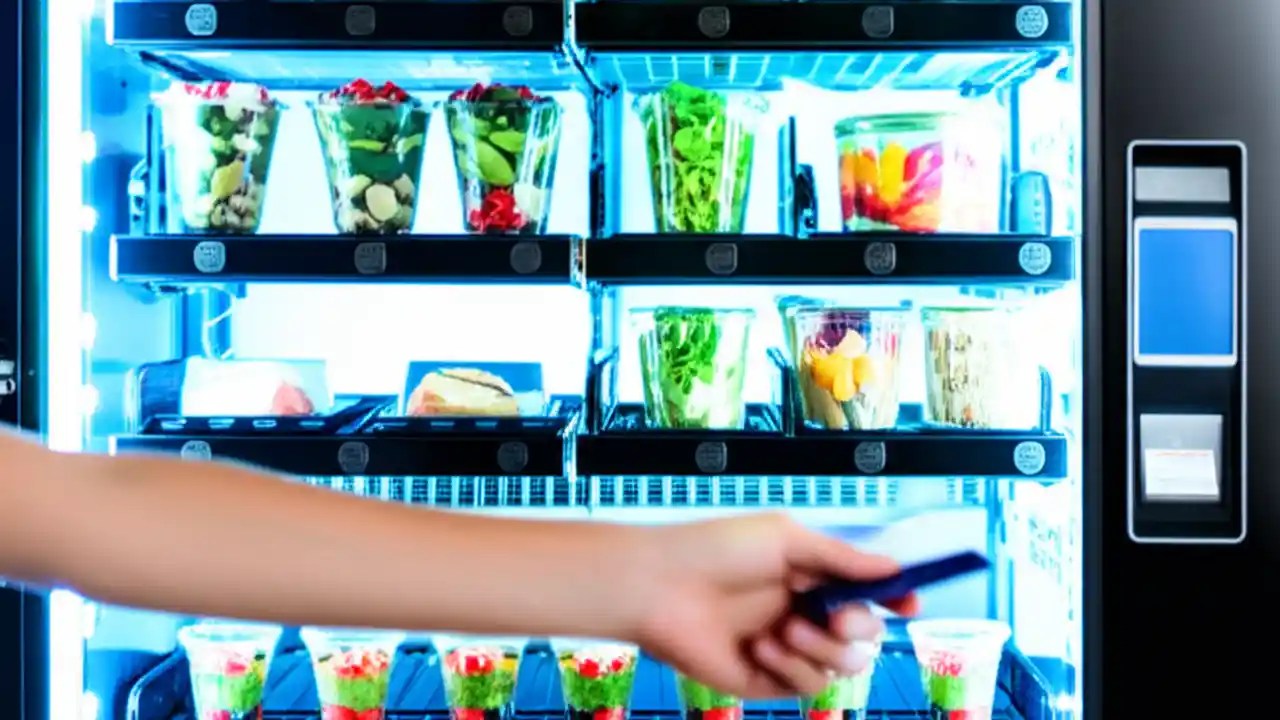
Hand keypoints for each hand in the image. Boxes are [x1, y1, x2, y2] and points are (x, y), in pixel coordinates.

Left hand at [634, 513, 919, 698]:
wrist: (660, 588)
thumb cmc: (716, 551)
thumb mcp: (786, 540)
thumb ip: (842, 559)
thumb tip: (894, 568)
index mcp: (808, 575)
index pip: (866, 591)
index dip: (894, 598)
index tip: (911, 601)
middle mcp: (802, 611)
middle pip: (864, 633)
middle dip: (859, 626)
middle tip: (835, 617)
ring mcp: (786, 648)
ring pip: (843, 665)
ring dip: (822, 648)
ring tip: (786, 628)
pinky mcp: (766, 680)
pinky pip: (808, 687)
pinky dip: (792, 666)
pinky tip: (761, 645)